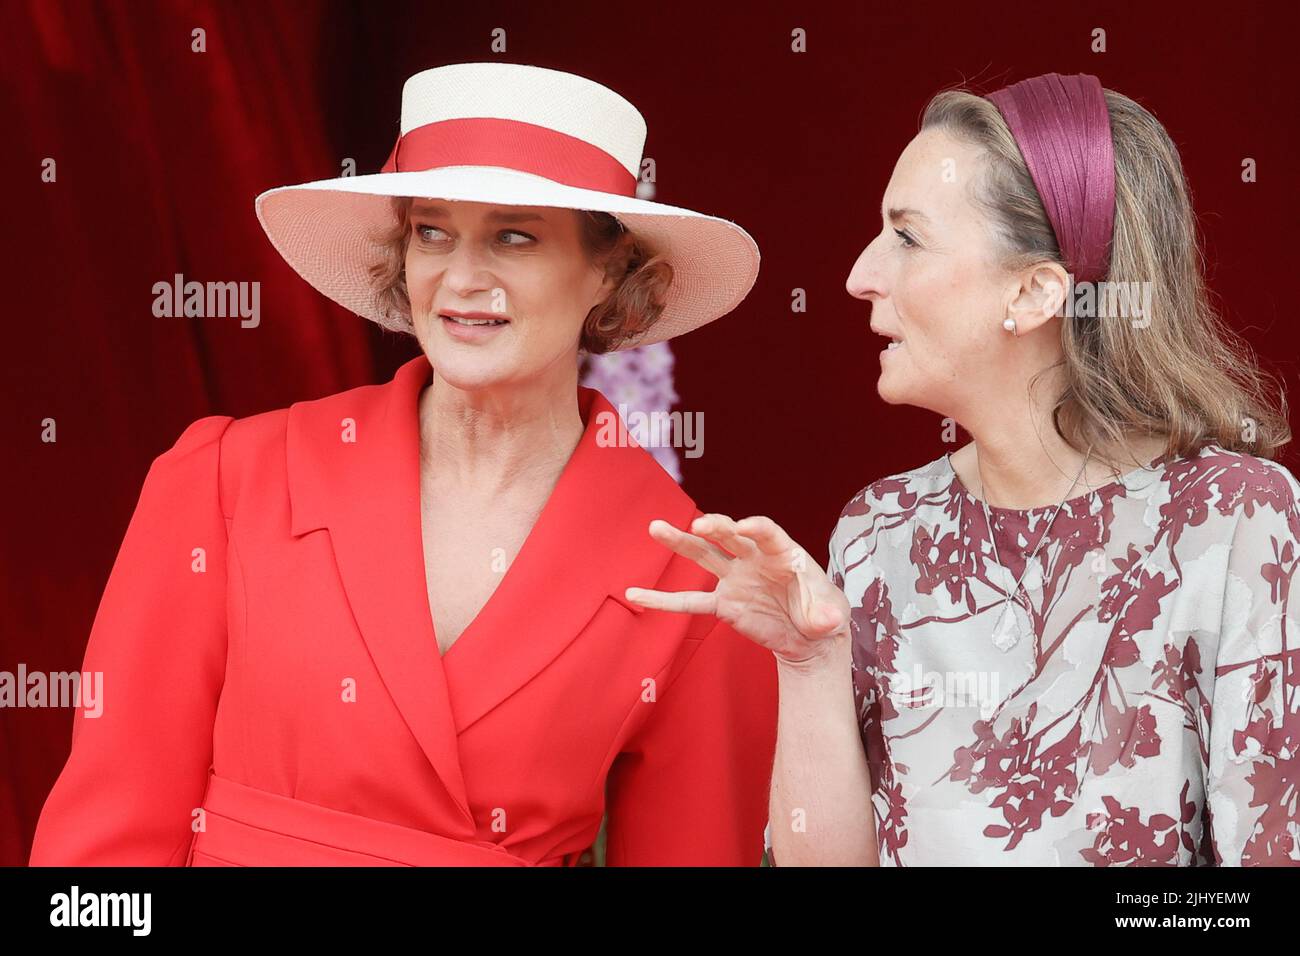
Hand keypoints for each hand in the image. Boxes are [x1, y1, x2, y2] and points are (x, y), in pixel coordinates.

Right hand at [624, 513, 850, 665]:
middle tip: (697, 525)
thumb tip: (828, 621)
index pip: (768, 533)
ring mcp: (735, 579)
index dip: (756, 528)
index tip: (743, 526)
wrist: (808, 637)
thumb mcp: (830, 615)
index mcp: (783, 553)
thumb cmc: (822, 614)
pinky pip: (690, 601)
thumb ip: (826, 615)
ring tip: (656, 528)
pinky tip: (637, 594)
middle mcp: (754, 559)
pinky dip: (664, 600)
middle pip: (731, 536)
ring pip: (704, 556)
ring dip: (681, 542)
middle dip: (716, 528)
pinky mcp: (723, 603)